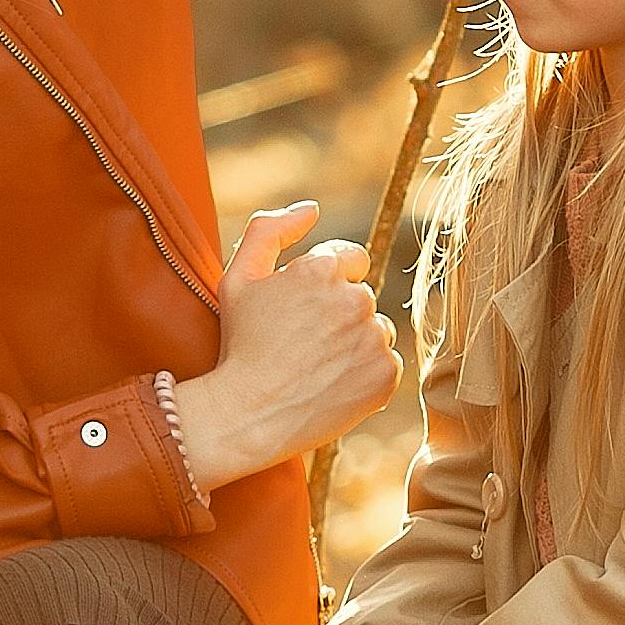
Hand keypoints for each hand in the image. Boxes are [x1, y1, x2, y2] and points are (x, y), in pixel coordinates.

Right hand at [175, 203, 395, 489]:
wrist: (248, 415)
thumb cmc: (240, 346)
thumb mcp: (238, 278)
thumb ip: (269, 229)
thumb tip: (312, 209)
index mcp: (322, 269)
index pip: (349, 259)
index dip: (324, 284)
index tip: (303, 310)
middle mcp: (355, 299)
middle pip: (361, 295)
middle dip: (337, 312)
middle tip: (302, 343)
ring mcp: (374, 339)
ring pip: (374, 329)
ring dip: (353, 341)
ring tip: (316, 365)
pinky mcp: (386, 375)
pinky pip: (385, 362)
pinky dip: (364, 372)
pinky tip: (331, 383)